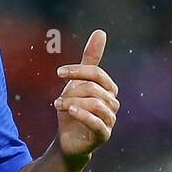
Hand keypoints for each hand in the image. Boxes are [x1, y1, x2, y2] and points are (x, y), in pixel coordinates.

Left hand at [53, 29, 116, 164]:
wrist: (68, 139)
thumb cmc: (75, 109)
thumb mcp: (78, 83)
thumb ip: (89, 59)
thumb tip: (101, 32)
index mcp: (109, 90)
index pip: (97, 74)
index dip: (78, 71)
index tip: (59, 72)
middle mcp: (113, 104)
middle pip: (94, 89)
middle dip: (72, 91)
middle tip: (57, 100)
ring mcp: (110, 120)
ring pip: (96, 104)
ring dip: (73, 103)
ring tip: (59, 106)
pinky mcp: (103, 135)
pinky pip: (97, 123)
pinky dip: (82, 115)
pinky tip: (69, 112)